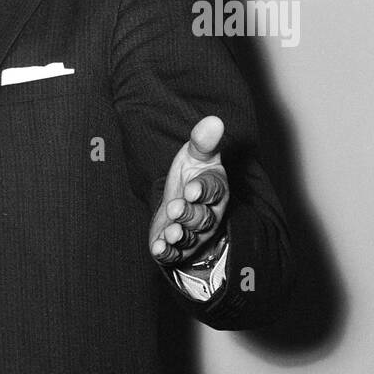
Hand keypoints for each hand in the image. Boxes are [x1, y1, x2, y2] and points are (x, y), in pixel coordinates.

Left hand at [149, 115, 229, 267]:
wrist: (184, 204)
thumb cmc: (192, 176)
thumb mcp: (196, 156)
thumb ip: (203, 141)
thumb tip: (214, 119)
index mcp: (215, 189)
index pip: (213, 190)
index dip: (203, 190)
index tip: (192, 188)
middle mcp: (208, 213)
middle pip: (202, 216)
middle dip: (189, 214)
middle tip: (175, 208)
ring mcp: (194, 233)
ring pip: (190, 236)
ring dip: (180, 234)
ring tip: (171, 232)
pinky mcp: (178, 247)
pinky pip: (175, 253)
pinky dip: (167, 252)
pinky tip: (158, 249)